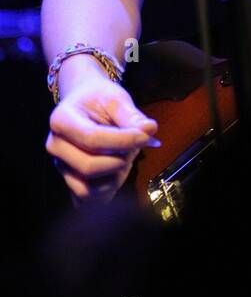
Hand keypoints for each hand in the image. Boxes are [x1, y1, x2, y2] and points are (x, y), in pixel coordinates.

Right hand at [46, 66, 159, 203]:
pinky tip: (119, 173)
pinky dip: (107, 191)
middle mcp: (55, 145)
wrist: (84, 101)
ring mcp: (60, 165)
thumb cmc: (98, 98)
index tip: (145, 136)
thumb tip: (149, 130)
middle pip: (88, 167)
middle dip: (119, 161)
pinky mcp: (69, 179)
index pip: (92, 139)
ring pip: (87, 188)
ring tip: (127, 159)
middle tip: (135, 148)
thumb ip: (132, 116)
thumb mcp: (116, 98)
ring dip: (114, 178)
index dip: (122, 141)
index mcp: (61, 120)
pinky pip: (86, 198)